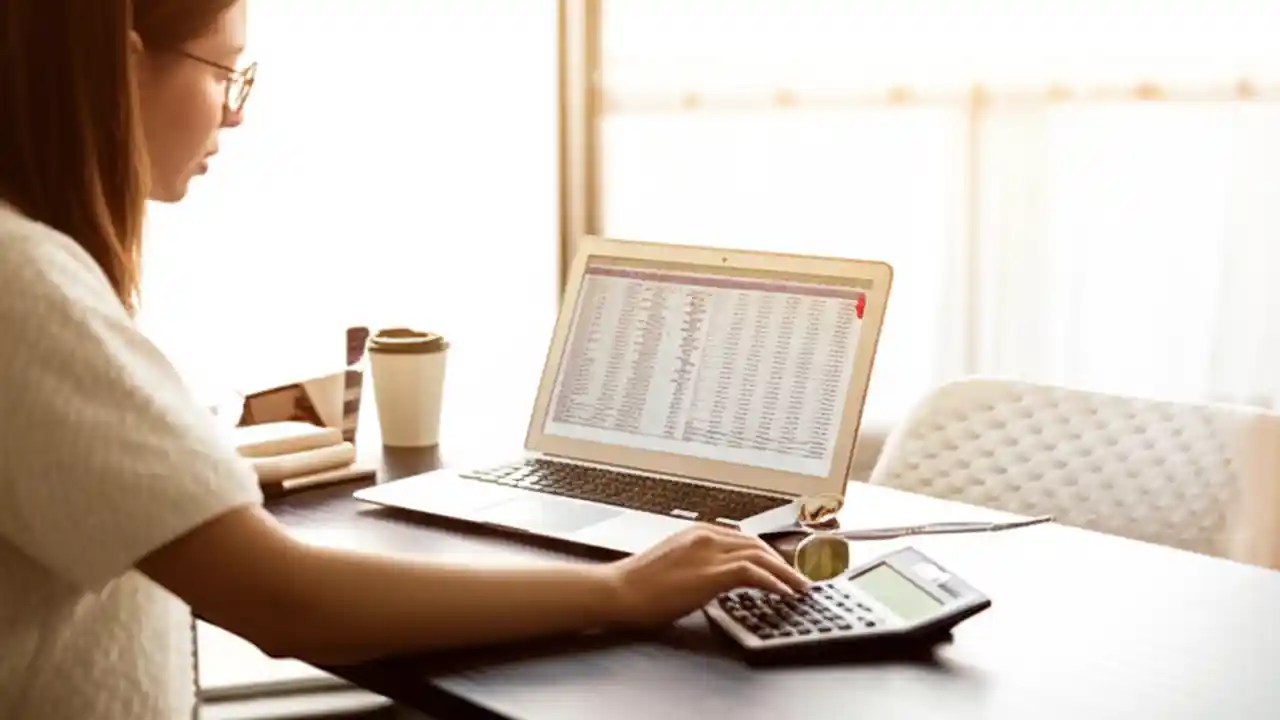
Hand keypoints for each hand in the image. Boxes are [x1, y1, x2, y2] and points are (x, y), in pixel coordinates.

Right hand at [600, 524, 811, 629]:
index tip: (782, 566)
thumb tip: (712, 579)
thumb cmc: (636, 585)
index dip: (767, 553)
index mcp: (696, 533)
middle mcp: (705, 536)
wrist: (617, 591)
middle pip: (756, 544)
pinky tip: (783, 593)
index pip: (742, 539)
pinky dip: (773, 582)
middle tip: (799, 577)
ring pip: (760, 555)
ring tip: (800, 587)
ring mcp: (708, 552)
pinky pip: (752, 573)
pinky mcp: (709, 573)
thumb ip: (695, 565)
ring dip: (785, 572)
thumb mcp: (671, 566)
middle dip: (782, 561)